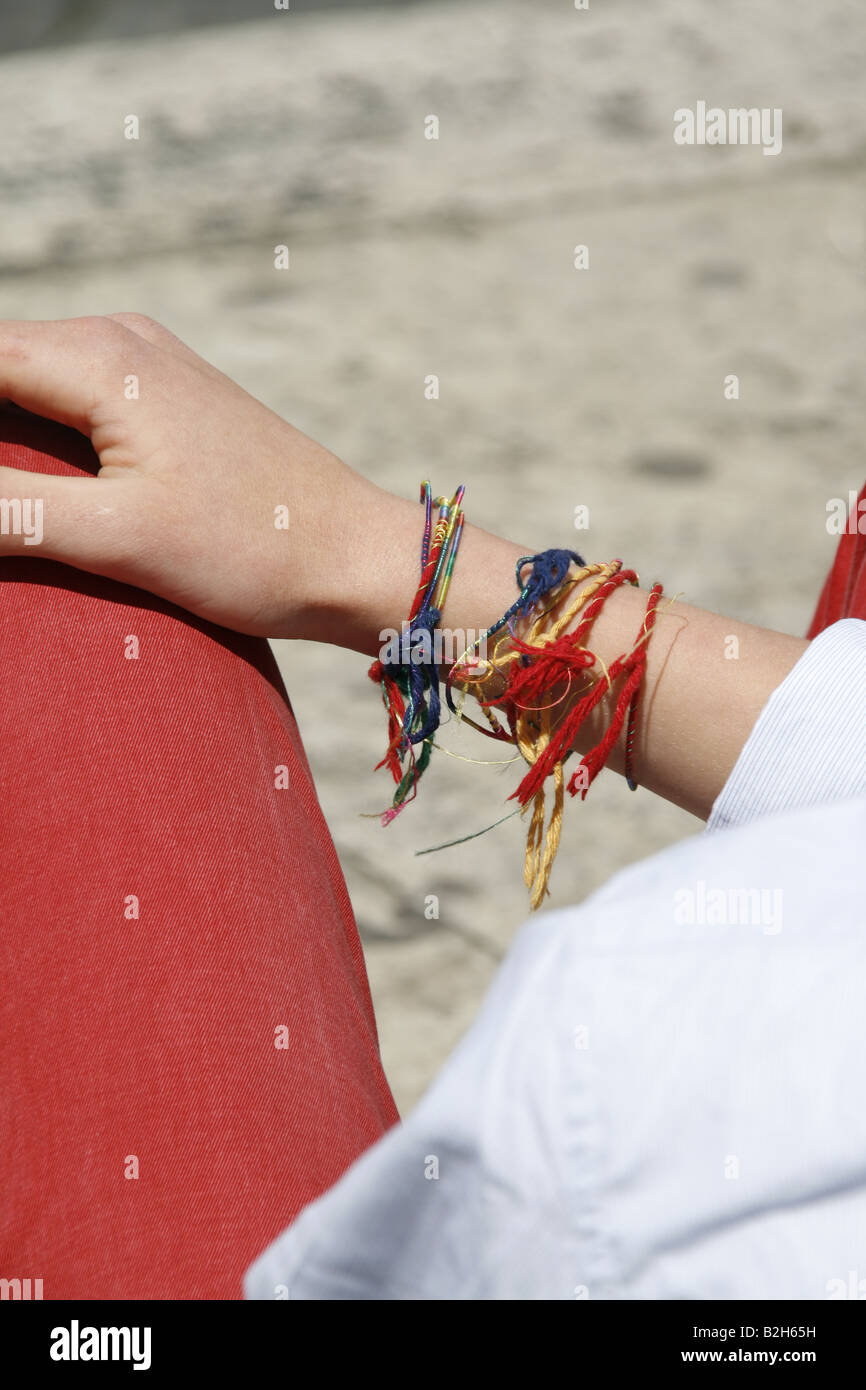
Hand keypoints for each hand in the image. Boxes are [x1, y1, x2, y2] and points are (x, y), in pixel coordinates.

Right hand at [0, 314, 370, 637]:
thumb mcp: (116, 535)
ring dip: (1, 430)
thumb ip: (8, 507)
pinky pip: (72, 399)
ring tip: (8, 501)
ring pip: (29, 378)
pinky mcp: (170, 401)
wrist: (356, 557)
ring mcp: (150, 366)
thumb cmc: (251, 549)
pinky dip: (34, 433)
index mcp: (100, 358)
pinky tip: (24, 481)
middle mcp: (121, 341)